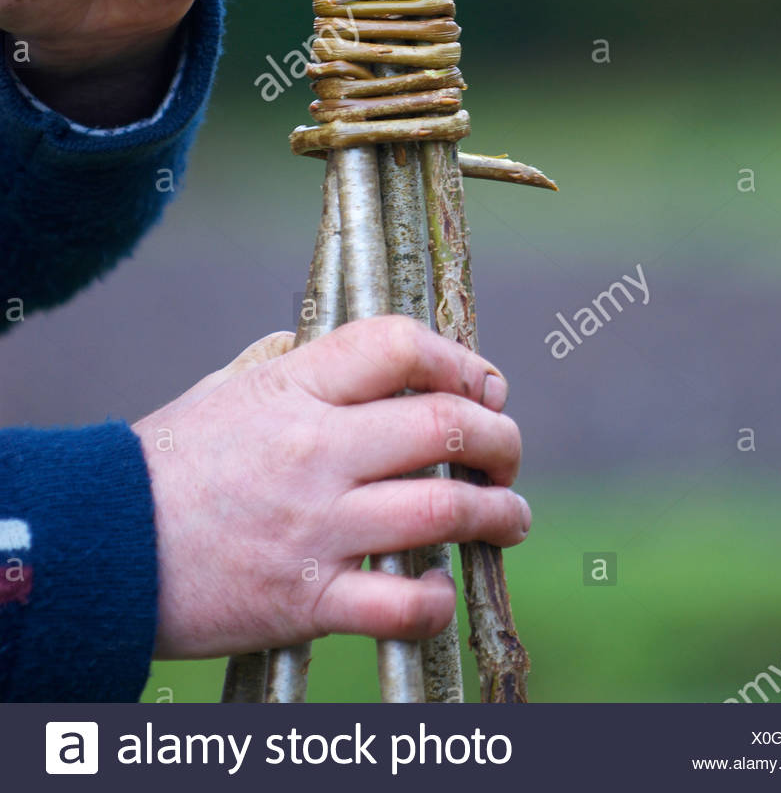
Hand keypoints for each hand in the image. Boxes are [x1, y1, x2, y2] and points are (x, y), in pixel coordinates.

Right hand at [133, 317, 528, 659]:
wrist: (100, 546)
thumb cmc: (167, 462)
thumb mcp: (227, 387)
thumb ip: (294, 362)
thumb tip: (357, 354)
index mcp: (294, 387)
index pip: (401, 346)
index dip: (462, 359)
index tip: (486, 383)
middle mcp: (315, 450)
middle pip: (445, 425)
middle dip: (500, 438)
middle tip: (506, 453)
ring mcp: (315, 527)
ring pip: (443, 512)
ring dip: (498, 515)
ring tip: (509, 518)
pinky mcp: (306, 599)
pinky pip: (400, 604)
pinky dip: (437, 599)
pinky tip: (440, 589)